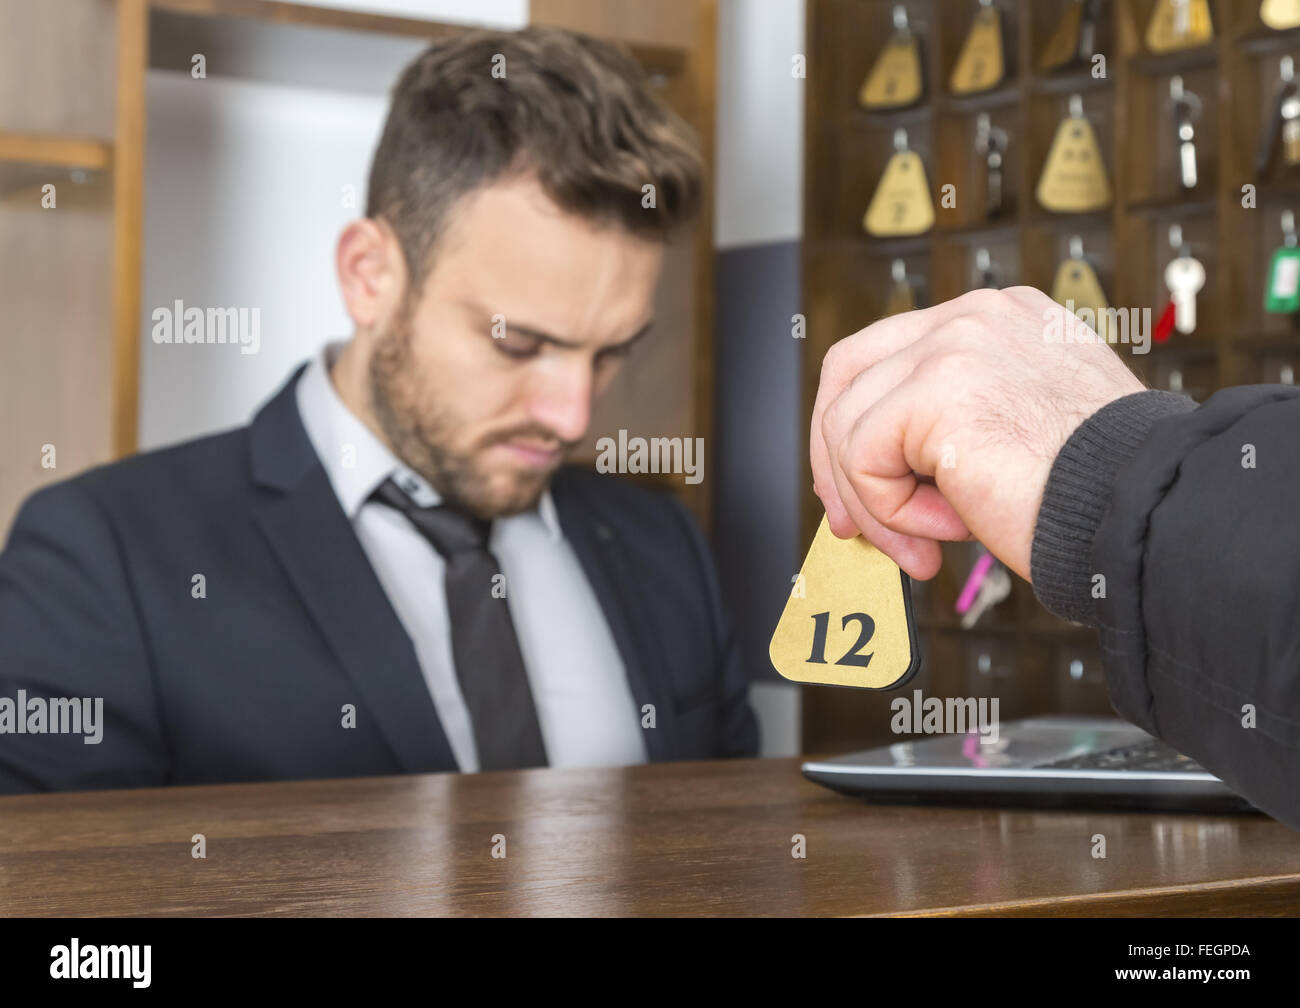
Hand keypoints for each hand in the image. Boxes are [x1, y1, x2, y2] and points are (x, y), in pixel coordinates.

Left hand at [810, 286, 1145, 581]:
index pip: (887, 354)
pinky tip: (953, 528)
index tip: (861, 488)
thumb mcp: (1017, 434)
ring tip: (934, 541)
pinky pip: (863, 458)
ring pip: (846, 425)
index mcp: (999, 320)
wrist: (1145, 515)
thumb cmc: (1099, 493)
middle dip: (834, 458)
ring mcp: (954, 343)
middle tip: (851, 525)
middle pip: (846, 372)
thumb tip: (878, 471)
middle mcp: (975, 316)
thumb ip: (951, 429)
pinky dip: (892, 512)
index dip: (858, 424)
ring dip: (877, 502)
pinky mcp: (936, 388)